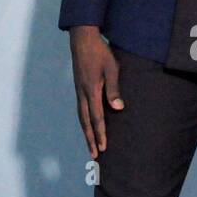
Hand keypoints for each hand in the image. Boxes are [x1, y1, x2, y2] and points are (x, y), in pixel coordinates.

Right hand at [69, 26, 123, 157]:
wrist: (82, 39)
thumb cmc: (100, 52)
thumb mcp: (112, 68)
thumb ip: (114, 89)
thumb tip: (118, 108)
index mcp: (91, 90)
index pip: (96, 118)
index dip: (100, 134)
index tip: (103, 148)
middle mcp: (83, 94)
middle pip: (86, 122)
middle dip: (91, 140)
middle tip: (95, 156)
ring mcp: (79, 91)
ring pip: (81, 118)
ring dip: (86, 133)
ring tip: (90, 146)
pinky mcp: (79, 88)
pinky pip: (80, 110)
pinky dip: (84, 122)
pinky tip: (88, 126)